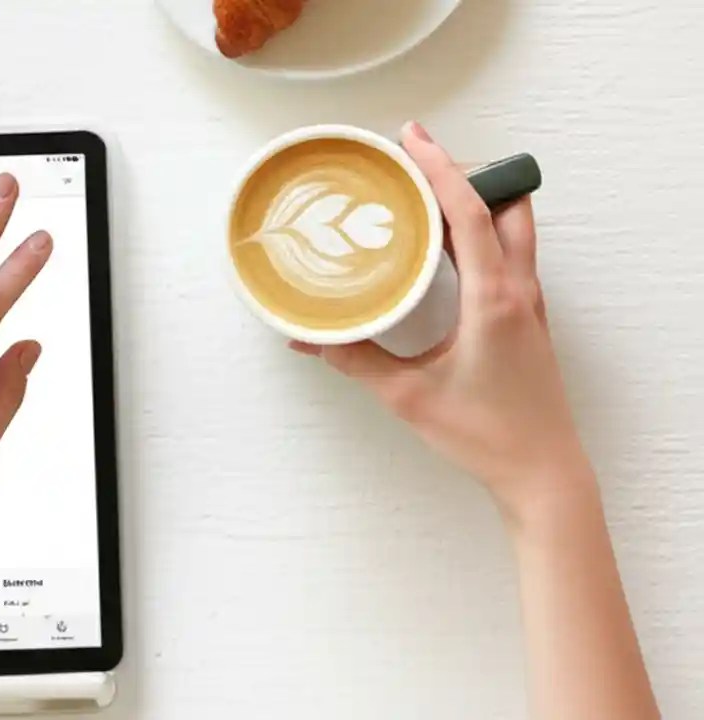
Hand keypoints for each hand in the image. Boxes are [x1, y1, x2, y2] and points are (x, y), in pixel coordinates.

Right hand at [292, 122, 589, 519]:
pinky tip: (442, 250)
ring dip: (475, 203)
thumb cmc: (487, 436)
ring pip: (512, 227)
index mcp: (495, 298)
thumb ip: (356, 360)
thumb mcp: (409, 397)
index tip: (412, 138)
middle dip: (465, 174)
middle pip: (506, 204)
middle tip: (416, 166)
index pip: (471, 213)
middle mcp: (520, 290)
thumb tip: (308, 338)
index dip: (440, 168)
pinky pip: (507, 255)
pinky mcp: (527, 319)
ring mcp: (529, 303)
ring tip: (424, 200)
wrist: (542, 472)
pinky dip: (478, 234)